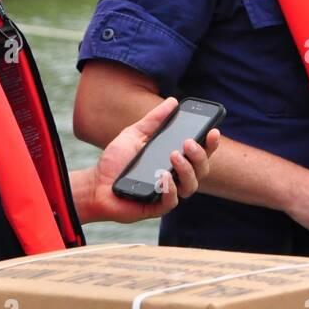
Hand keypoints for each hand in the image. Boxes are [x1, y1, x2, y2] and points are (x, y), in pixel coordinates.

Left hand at [88, 96, 220, 222]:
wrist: (95, 183)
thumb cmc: (116, 160)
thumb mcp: (135, 134)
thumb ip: (154, 119)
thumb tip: (173, 101)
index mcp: (174, 160)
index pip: (200, 153)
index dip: (210, 143)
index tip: (213, 131)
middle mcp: (175, 177)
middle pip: (202, 169)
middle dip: (199, 155)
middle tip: (187, 143)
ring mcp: (167, 193)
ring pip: (191, 186)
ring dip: (186, 170)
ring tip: (174, 155)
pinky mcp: (156, 207)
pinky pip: (172, 201)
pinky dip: (170, 188)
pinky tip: (163, 176)